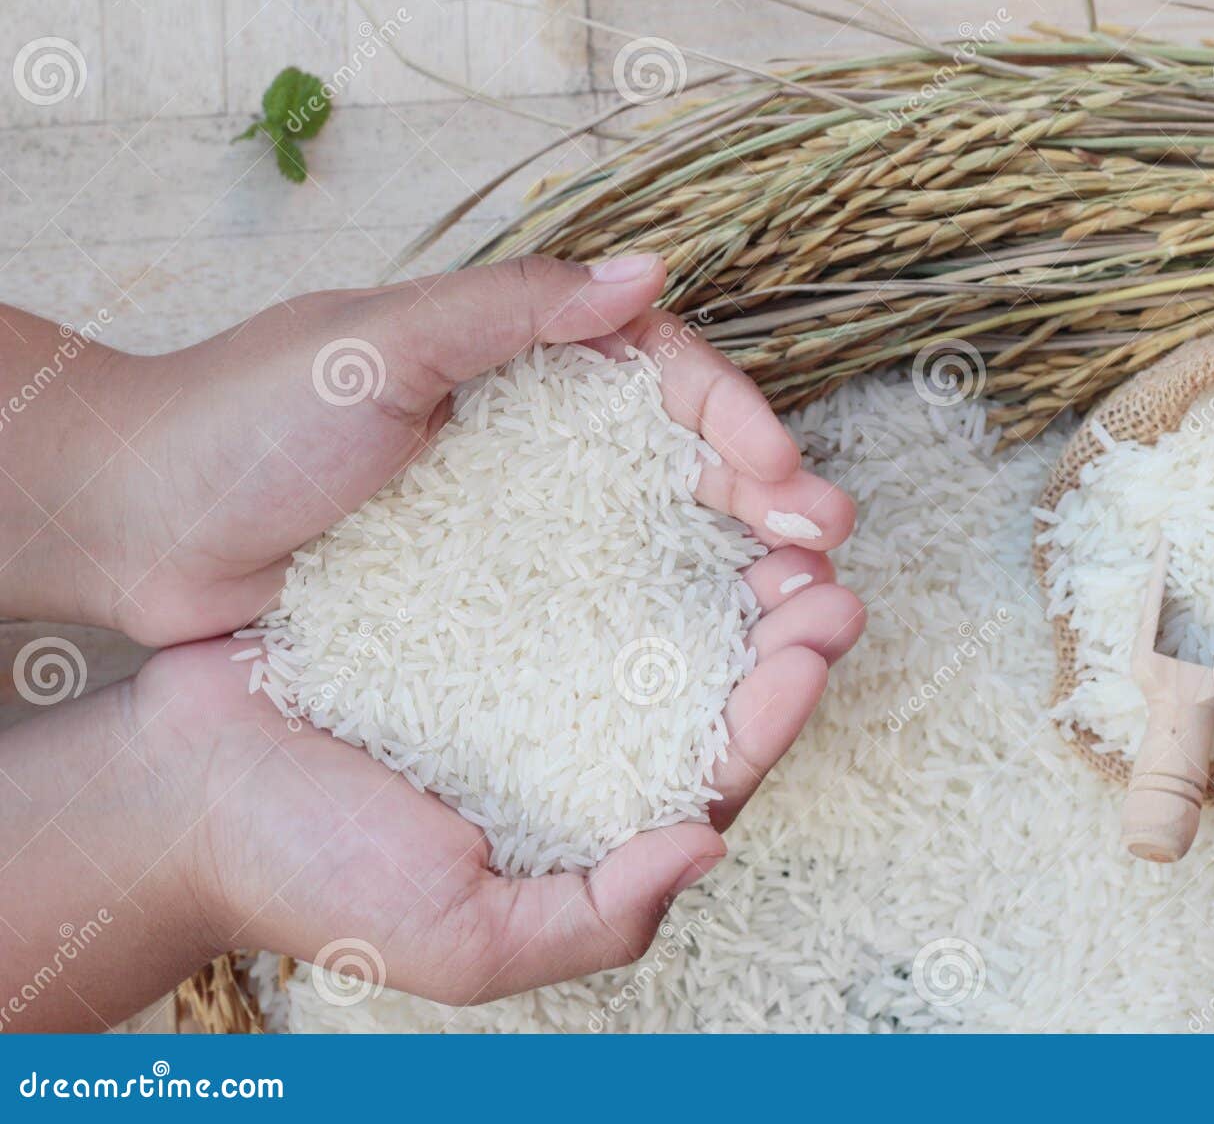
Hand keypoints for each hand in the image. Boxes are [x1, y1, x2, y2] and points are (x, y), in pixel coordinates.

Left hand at [0, 253, 854, 645]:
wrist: (134, 524)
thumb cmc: (244, 417)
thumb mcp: (379, 345)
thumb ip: (513, 310)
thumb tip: (652, 269)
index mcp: (516, 353)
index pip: (657, 373)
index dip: (733, 421)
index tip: (785, 480)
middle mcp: (527, 431)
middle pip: (673, 458)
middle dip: (761, 496)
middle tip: (827, 546)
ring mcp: (509, 515)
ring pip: (647, 532)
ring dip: (729, 564)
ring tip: (795, 601)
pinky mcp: (482, 591)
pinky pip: (588, 601)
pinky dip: (654, 620)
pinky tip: (704, 654)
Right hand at [132, 556, 859, 1007]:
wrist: (181, 788)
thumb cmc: (315, 879)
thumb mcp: (464, 937)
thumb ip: (596, 915)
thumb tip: (706, 849)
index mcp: (593, 820)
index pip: (717, 766)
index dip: (779, 706)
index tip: (818, 642)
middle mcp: (579, 737)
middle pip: (710, 680)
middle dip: (781, 628)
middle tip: (826, 572)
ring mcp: (535, 663)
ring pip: (660, 608)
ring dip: (726, 565)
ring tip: (775, 516)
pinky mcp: (484, 596)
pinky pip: (575, 554)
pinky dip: (631, 520)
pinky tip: (664, 482)